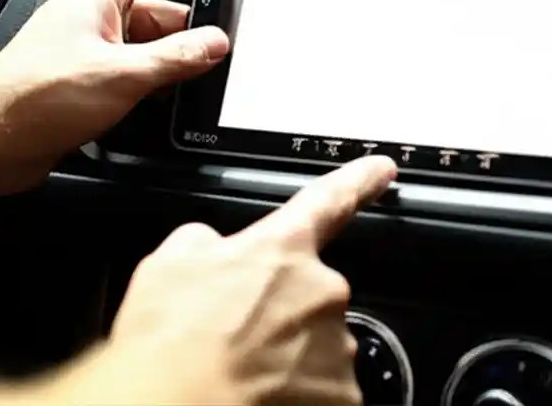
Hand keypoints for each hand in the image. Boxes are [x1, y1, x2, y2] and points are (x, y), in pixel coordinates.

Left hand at [0, 0, 228, 193]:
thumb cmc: (33, 98)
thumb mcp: (120, 75)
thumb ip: (175, 58)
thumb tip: (214, 43)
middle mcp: (95, 12)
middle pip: (162, 7)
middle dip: (190, 28)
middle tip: (217, 49)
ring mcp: (92, 44)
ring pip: (151, 42)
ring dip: (169, 62)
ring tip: (178, 86)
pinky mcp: (89, 75)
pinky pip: (135, 67)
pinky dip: (153, 82)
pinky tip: (159, 101)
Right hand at [105, 156, 397, 404]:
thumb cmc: (170, 343)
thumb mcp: (169, 264)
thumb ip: (205, 243)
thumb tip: (214, 249)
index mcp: (283, 249)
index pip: (330, 200)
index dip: (359, 180)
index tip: (383, 169)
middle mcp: (322, 292)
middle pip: (311, 293)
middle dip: (280, 310)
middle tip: (235, 334)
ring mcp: (336, 349)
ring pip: (316, 345)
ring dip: (286, 355)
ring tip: (239, 370)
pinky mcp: (342, 398)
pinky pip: (324, 390)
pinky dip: (296, 395)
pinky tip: (257, 396)